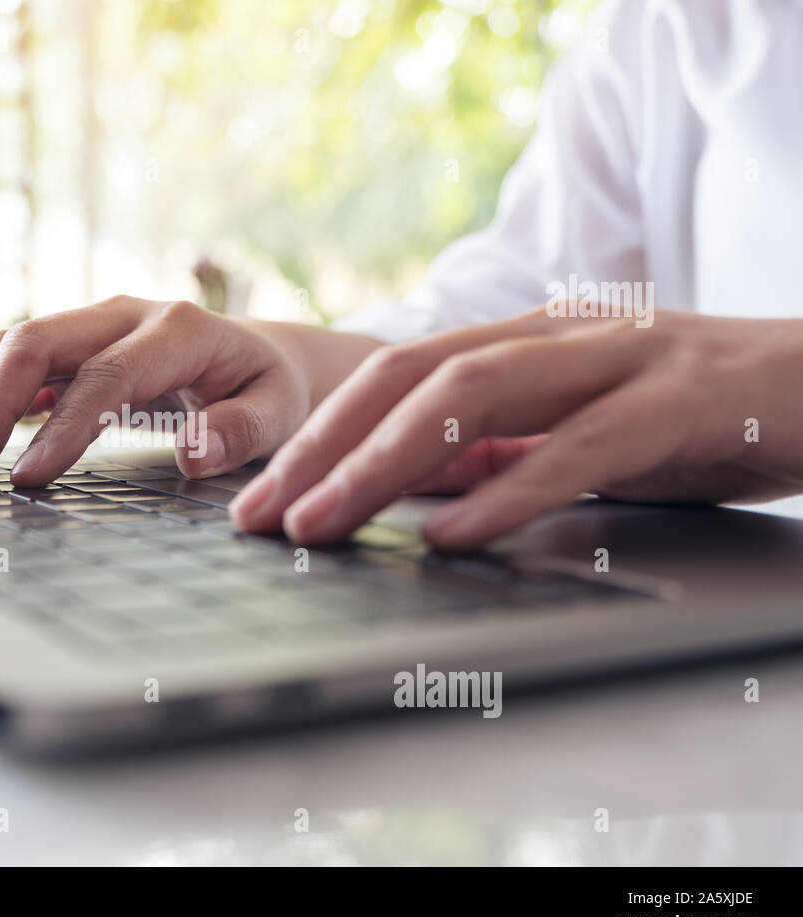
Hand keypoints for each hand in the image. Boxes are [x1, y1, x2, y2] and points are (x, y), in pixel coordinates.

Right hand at [0, 296, 375, 484]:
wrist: (263, 355)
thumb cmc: (270, 390)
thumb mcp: (279, 413)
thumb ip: (241, 431)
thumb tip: (192, 452)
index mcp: (178, 329)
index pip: (104, 375)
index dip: (61, 428)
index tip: (26, 480)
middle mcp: (125, 313)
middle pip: (36, 343)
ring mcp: (92, 322)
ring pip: (12, 346)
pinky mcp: (72, 343)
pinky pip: (14, 361)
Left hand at [230, 309, 802, 548]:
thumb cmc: (699, 415)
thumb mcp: (579, 437)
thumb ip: (505, 455)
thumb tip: (416, 494)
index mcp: (526, 342)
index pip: (395, 377)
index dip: (318, 434)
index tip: (261, 498)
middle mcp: (556, 337)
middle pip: (412, 376)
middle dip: (325, 447)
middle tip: (264, 517)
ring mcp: (617, 360)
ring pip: (475, 395)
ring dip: (385, 462)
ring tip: (325, 521)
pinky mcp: (678, 401)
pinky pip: (577, 448)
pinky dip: (507, 491)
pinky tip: (452, 535)